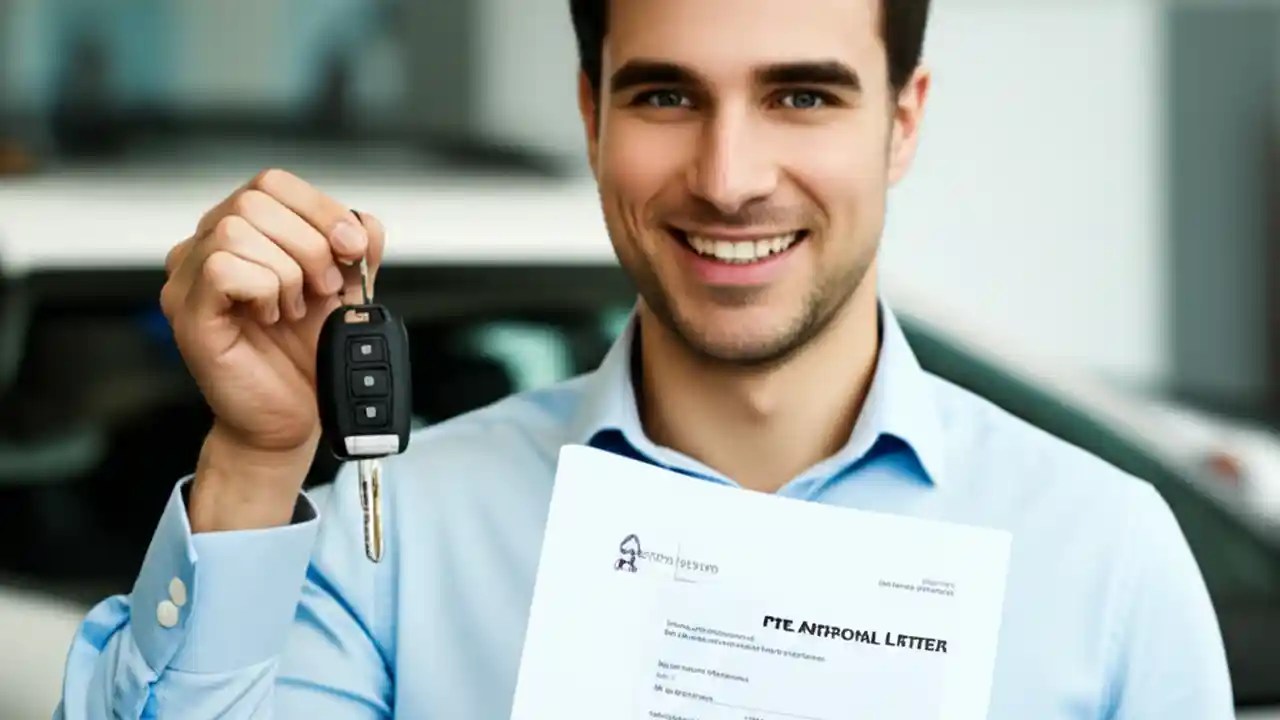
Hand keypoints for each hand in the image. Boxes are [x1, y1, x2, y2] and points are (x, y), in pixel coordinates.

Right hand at [162, 169, 385, 458]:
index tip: (352, 248)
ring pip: (236, 231)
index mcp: (243, 233)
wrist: (295, 415)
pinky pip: (222, 268)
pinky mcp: (189, 313)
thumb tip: (364, 223)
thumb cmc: (307, 355)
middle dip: (309, 244)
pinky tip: (270, 316)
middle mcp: (206, 248)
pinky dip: (263, 289)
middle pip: (254, 201)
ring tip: (293, 308)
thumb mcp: (347, 292)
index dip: (321, 209)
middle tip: (323, 289)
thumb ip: (358, 252)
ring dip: (286, 272)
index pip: (272, 183)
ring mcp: (189, 280)